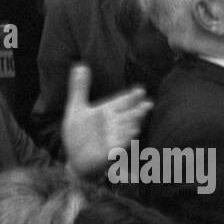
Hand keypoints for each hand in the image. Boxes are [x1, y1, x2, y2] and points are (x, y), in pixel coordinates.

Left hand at [61, 64, 151, 178]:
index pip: (121, 102)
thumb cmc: (79, 134)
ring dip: (133, 123)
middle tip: (148, 103)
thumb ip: (79, 88)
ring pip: (126, 129)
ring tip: (140, 115)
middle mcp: (113, 124)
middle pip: (128, 114)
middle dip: (138, 110)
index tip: (140, 90)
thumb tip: (80, 65)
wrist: (75, 159)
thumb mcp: (76, 108)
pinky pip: (120, 145)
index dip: (130, 97)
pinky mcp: (110, 152)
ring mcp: (114, 138)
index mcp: (107, 111)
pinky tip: (132, 133)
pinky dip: (125, 139)